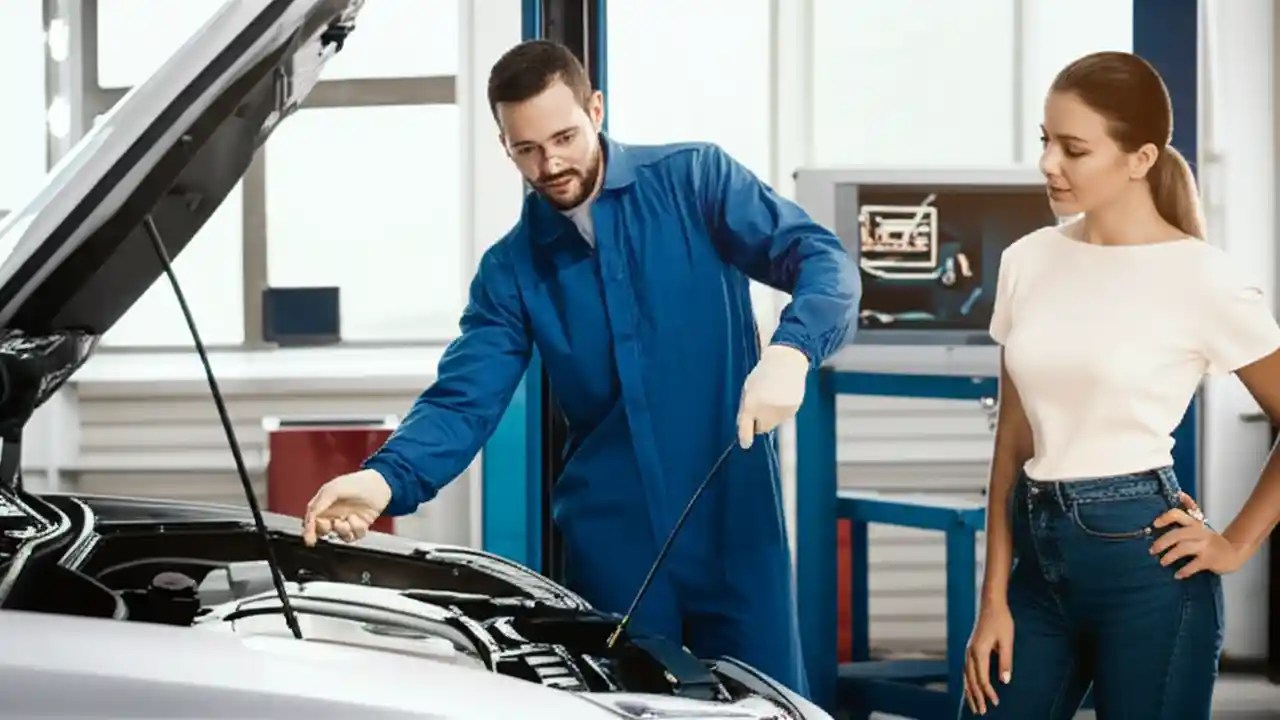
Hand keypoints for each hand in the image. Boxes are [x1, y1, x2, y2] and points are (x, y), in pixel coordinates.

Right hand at [301, 469, 392, 546]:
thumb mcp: (331, 490)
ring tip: (347, 520)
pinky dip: (356, 529)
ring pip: (339, 535)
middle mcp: (334, 514)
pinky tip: (358, 519)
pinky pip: (354, 536)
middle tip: (332, 523)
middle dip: (326, 530)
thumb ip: (318, 505)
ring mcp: (347, 521)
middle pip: (323, 531)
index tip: (309, 538)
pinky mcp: (359, 526)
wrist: (379, 485)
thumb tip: (309, 521)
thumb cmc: (356, 483)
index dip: (309, 531)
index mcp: (324, 505)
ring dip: (343, 530)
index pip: (311, 521)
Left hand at [737, 344, 809, 448]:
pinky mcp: (793, 410)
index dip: (745, 437)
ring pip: (773, 424)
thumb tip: (746, 429)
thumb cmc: (763, 374)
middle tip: (760, 407)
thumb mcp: (748, 389)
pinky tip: (782, 397)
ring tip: (773, 398)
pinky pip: (783, 418)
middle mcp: (766, 410)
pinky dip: (781, 412)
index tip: (745, 444)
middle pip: (761, 428)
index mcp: (751, 403)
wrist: (787, 362)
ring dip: (770, 417)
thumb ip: (745, 410)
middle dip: (759, 422)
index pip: (746, 427)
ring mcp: (781, 411)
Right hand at [964, 600, 1013, 715]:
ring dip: (969, 691)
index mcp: (978, 651)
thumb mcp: (1007, 641)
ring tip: (973, 705)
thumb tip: (1005, 681)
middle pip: (970, 680)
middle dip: (975, 697)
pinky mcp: (970, 648)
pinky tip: (970, 687)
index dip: (988, 692)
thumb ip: (1005, 661)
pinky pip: (966, 670)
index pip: (982, 678)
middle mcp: (970, 653)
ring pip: (965, 676)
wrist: (991, 604)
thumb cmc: (1001, 621)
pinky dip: (967, 681)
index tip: (996, 703)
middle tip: (981, 711)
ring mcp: (968, 650)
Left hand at [1149, 492, 1247, 578]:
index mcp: (1195, 523)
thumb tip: (1179, 494)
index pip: (1179, 515)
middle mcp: (1199, 532)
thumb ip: (1189, 510)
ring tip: (1162, 562)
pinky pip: (1193, 565)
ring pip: (1183, 548)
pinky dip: (1184, 571)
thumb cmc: (1210, 540)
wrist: (1233, 553)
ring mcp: (1205, 546)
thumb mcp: (1200, 524)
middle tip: (1152, 550)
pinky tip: (1177, 575)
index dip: (1165, 518)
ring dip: (1170, 556)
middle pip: (1177, 534)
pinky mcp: (1209, 560)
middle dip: (1162, 542)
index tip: (1154, 524)